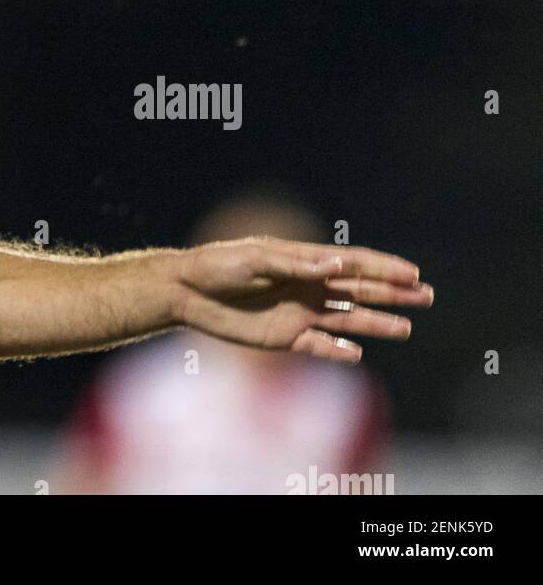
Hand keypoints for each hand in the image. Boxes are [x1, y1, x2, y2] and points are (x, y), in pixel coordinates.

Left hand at [168, 237, 434, 362]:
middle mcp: (307, 286)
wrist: (187, 291)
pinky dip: (339, 351)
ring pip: (347, 320)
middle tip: (427, 296)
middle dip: (393, 294)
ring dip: (376, 324)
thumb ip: (296, 264)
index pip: (352, 264)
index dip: (383, 268)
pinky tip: (357, 354)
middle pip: (359, 291)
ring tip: (406, 328)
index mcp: (302, 261)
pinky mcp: (285, 338)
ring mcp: (299, 313)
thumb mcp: (255, 259)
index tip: (414, 272)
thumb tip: (337, 264)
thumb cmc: (218, 265)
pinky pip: (320, 347)